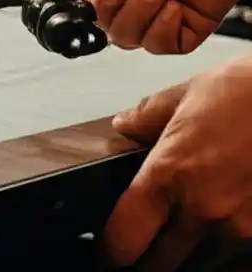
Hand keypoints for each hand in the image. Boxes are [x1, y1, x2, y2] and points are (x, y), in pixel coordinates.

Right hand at [32, 0, 251, 53]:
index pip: (72, 1)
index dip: (66, 9)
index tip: (62, 8)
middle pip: (98, 25)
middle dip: (107, 9)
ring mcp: (155, 12)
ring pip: (126, 39)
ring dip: (138, 16)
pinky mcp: (185, 26)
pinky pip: (160, 45)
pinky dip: (163, 27)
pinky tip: (174, 5)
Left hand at [103, 55, 251, 269]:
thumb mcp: (189, 94)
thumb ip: (148, 117)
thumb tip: (124, 125)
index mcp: (170, 174)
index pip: (122, 239)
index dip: (110, 250)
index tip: (109, 250)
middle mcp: (205, 210)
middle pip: (158, 264)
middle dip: (148, 259)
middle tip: (148, 245)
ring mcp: (246, 229)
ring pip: (203, 268)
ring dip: (192, 258)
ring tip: (191, 234)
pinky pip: (242, 265)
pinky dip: (232, 258)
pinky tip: (228, 238)